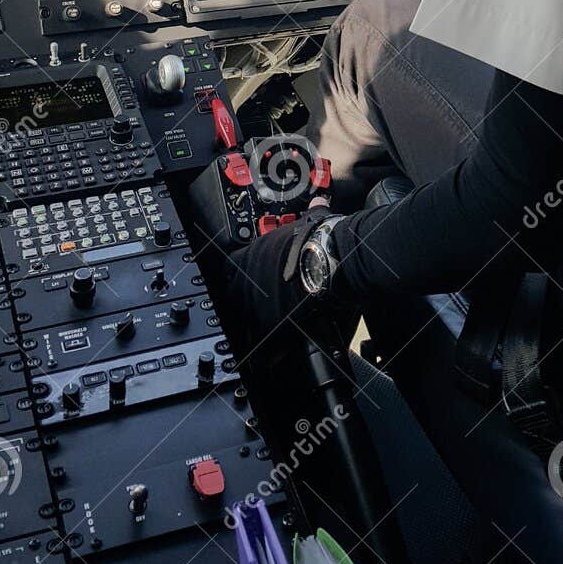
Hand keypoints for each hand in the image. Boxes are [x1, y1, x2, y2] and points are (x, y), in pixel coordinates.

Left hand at [224, 210, 346, 366]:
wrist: (332, 260)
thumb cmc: (324, 239)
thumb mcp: (313, 219)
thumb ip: (311, 212)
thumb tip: (320, 201)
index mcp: (253, 254)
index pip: (231, 268)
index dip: (236, 278)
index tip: (242, 284)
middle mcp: (248, 280)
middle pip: (230, 298)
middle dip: (238, 307)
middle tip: (250, 314)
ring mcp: (257, 304)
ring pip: (244, 324)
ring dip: (250, 331)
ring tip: (255, 344)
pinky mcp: (272, 326)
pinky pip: (263, 349)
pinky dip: (266, 356)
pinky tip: (268, 362)